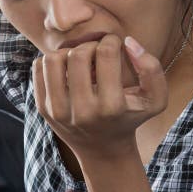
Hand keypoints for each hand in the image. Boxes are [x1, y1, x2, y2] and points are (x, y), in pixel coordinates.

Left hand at [32, 34, 167, 159]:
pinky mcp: (42, 108)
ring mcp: (58, 110)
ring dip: (68, 52)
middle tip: (96, 50)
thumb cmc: (129, 117)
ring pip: (53, 59)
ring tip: (79, 59)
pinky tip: (66, 69)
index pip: (105, 55)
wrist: (102, 150)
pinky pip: (38, 69)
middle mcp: (82, 111)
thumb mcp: (154, 99)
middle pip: (78, 55)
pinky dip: (52, 61)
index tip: (113, 43)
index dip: (111, 41)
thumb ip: (151, 69)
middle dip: (89, 45)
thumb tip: (128, 41)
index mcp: (111, 107)